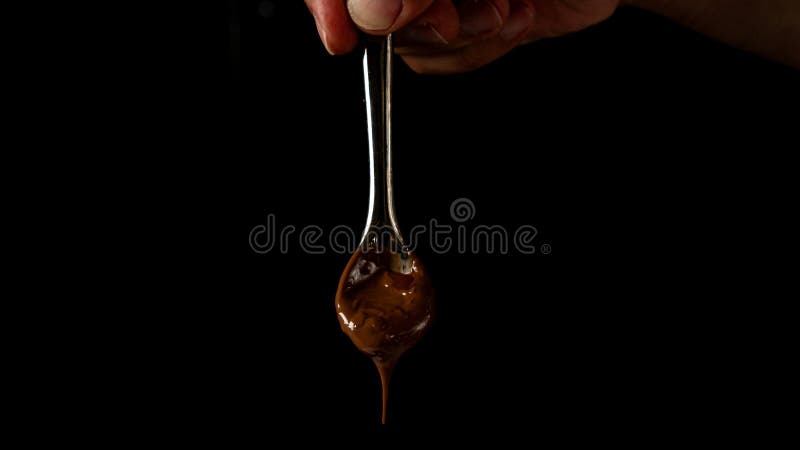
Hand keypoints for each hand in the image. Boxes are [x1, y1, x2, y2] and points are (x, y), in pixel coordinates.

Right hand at [305, 0, 621, 73]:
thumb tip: (370, 12)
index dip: (329, 5)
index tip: (340, 35)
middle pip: (372, 13)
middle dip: (414, 23)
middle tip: (447, 14)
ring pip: (412, 44)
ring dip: (462, 35)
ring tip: (502, 7)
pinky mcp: (468, 21)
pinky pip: (452, 58)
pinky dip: (487, 46)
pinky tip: (517, 14)